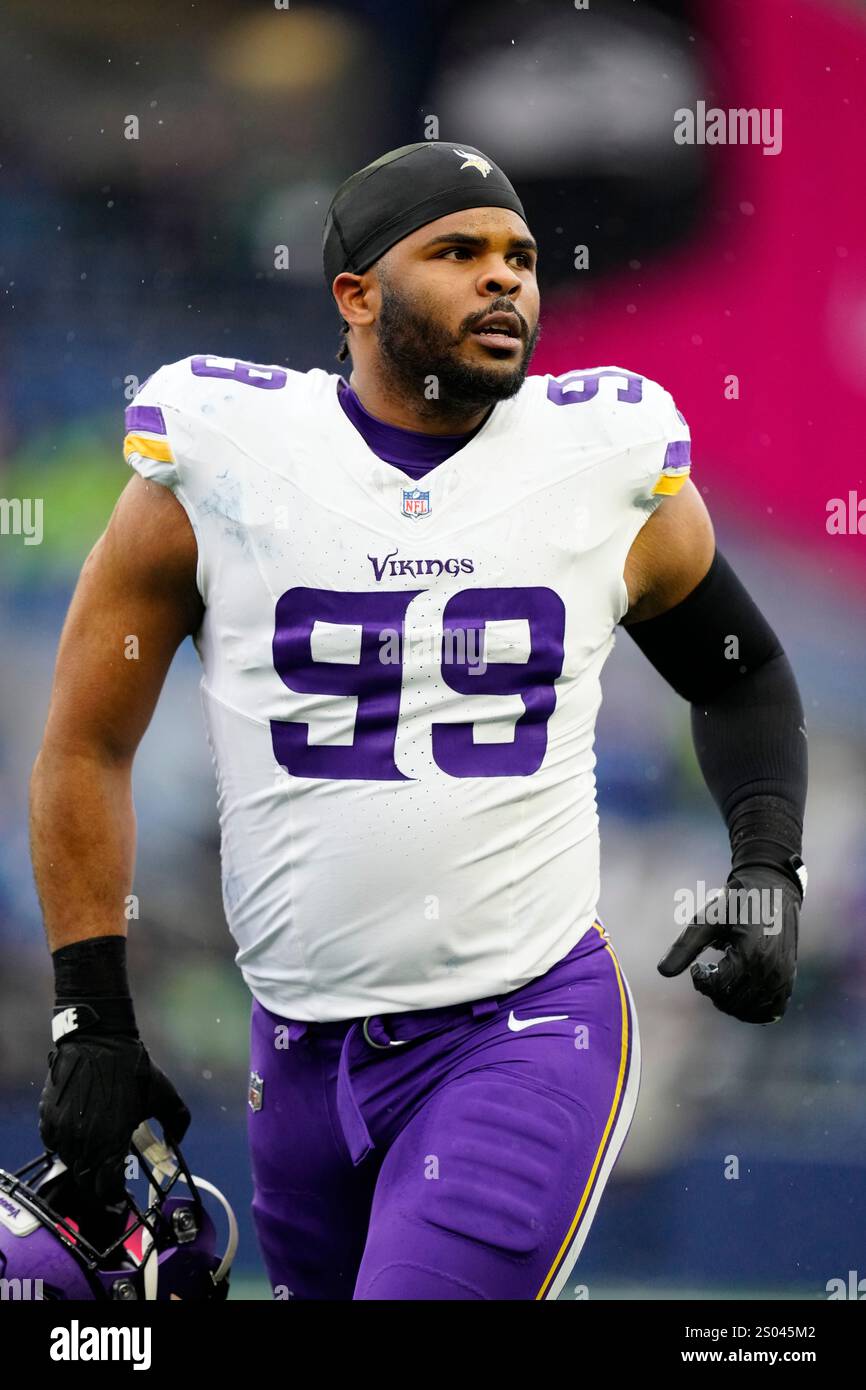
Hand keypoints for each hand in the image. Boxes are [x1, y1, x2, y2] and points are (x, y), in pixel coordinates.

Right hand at [39, 1031, 189, 1204]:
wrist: (98, 1039)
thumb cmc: (134, 1068)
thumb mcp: (165, 1095)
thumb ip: (177, 1123)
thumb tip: (175, 1145)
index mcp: (112, 1142)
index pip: (107, 1189)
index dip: (116, 1191)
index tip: (121, 1186)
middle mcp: (83, 1143)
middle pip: (87, 1180)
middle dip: (100, 1179)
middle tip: (110, 1167)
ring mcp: (62, 1132)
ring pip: (70, 1162)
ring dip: (83, 1160)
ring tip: (97, 1143)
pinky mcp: (47, 1119)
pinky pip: (54, 1144)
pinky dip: (66, 1143)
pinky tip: (81, 1127)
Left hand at [657, 864, 802, 1023]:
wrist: (772, 890)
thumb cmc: (735, 903)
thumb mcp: (707, 920)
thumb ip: (685, 946)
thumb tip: (662, 972)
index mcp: (751, 954)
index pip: (718, 988)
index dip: (701, 979)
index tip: (699, 965)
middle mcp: (771, 970)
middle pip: (731, 1003)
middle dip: (714, 991)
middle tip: (712, 970)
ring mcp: (783, 978)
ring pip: (750, 1012)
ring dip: (731, 1002)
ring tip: (726, 978)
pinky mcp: (789, 981)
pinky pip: (771, 1012)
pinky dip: (753, 1009)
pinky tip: (740, 991)